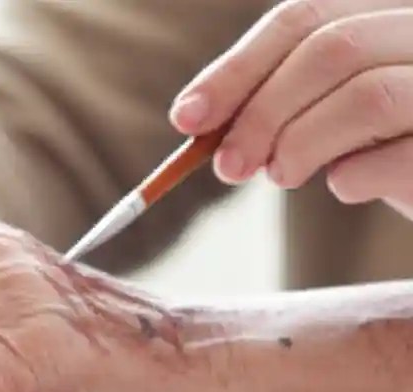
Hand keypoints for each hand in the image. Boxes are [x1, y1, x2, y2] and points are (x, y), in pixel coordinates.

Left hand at [172, 0, 412, 217]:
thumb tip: (201, 121)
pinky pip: (408, 155)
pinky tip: (346, 187)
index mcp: (396, 8)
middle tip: (227, 167)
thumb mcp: (339, 109)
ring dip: (301, 144)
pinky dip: (357, 176)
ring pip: (367, 95)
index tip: (187, 119)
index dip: (237, 68)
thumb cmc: (402, 144)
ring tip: (281, 176)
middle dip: (262, 112)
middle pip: (331, 50)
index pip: (305, 16)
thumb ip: (287, 99)